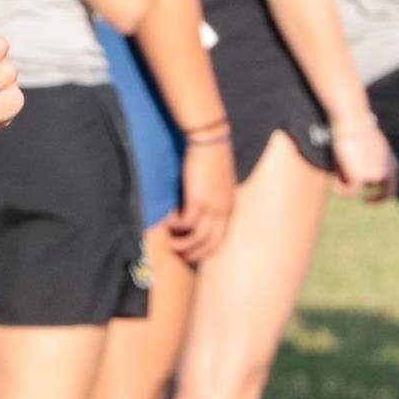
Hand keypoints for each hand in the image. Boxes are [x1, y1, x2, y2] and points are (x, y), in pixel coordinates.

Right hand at [169, 136, 234, 261]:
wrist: (210, 142)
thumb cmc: (212, 159)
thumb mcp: (218, 184)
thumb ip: (214, 199)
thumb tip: (200, 210)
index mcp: (230, 208)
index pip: (221, 239)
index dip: (207, 250)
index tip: (194, 254)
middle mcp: (223, 211)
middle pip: (211, 243)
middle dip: (195, 253)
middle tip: (180, 256)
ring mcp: (211, 207)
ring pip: (197, 237)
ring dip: (182, 244)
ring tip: (171, 243)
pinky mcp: (197, 200)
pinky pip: (185, 223)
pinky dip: (176, 226)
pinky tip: (168, 221)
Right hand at [329, 115, 396, 203]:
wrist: (352, 122)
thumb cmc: (357, 128)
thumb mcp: (369, 147)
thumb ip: (368, 161)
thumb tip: (355, 172)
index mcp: (391, 164)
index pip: (393, 188)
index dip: (384, 196)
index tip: (371, 197)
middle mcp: (386, 172)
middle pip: (384, 194)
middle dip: (374, 199)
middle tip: (365, 202)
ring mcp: (374, 176)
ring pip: (360, 189)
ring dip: (349, 184)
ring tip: (338, 172)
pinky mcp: (360, 177)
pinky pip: (349, 191)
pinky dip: (341, 189)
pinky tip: (334, 184)